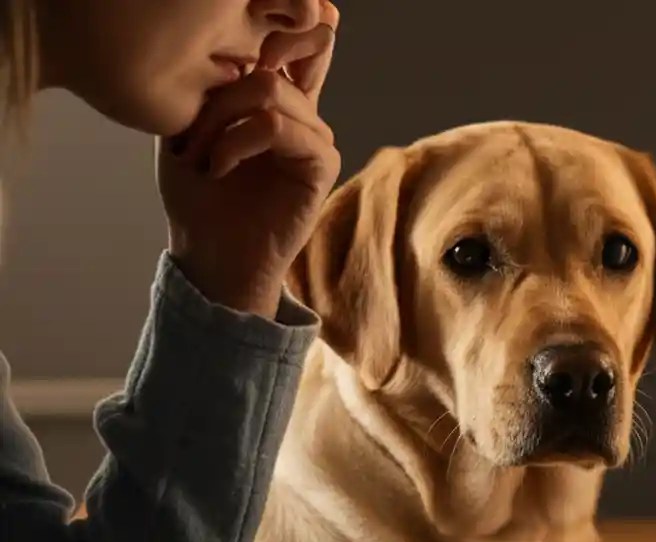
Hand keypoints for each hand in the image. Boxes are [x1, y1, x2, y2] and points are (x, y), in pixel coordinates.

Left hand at [156, 4, 341, 317]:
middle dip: (217, 95)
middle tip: (189, 138)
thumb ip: (212, 88)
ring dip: (220, 124)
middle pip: (271, 60)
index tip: (238, 52)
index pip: (299, 42)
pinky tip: (219, 168)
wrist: (211, 255)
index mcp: (277, 99)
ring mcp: (316, 137)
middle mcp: (303, 113)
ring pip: (270, 92)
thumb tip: (224, 49)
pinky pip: (278, 126)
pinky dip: (238, 143)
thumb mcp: (190, 129)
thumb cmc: (198, 198)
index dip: (284, 27)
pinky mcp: (321, 164)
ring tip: (200, 159)